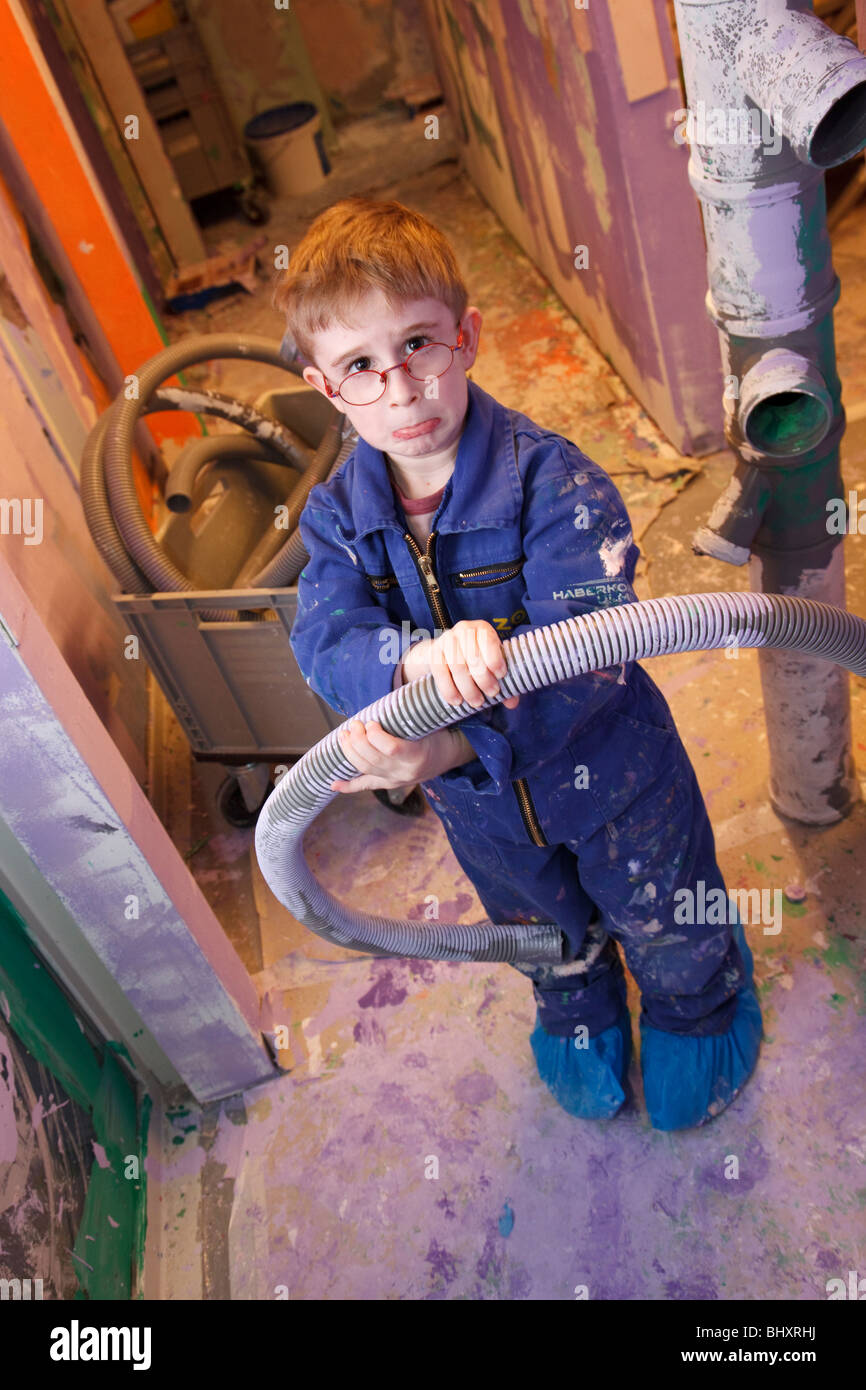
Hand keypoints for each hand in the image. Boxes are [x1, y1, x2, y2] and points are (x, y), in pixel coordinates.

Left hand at [331, 721, 460, 793]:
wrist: (446, 756)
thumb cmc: (435, 733)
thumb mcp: (427, 724)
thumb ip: (407, 717)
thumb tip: (383, 702)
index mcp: (417, 755)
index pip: (390, 748)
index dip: (375, 735)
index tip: (371, 722)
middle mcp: (404, 771)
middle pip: (373, 758)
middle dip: (357, 740)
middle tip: (353, 724)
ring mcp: (395, 780)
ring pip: (365, 769)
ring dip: (349, 752)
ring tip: (343, 736)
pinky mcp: (388, 784)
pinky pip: (366, 786)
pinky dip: (349, 786)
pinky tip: (334, 784)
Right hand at [404, 620, 519, 709]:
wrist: (447, 653)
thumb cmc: (477, 659)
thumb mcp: (492, 664)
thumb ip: (504, 681)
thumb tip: (512, 703)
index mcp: (483, 629)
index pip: (489, 641)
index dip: (495, 660)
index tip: (501, 676)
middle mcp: (464, 630)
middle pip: (473, 656)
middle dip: (484, 679)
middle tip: (492, 694)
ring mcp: (446, 639)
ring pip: (457, 665)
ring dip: (468, 688)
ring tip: (476, 702)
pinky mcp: (434, 652)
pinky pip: (439, 671)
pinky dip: (448, 689)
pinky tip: (457, 701)